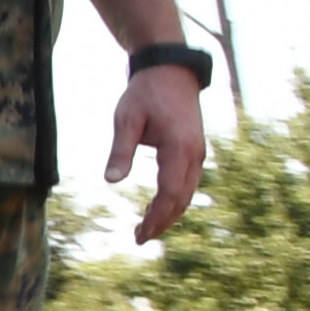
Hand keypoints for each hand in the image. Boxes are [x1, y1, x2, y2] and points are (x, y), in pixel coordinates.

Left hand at [111, 64, 206, 242]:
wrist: (170, 71)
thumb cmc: (145, 94)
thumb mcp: (126, 119)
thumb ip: (120, 150)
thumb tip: (111, 181)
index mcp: (179, 148)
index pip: (170, 193)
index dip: (156, 217)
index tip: (140, 234)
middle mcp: (194, 154)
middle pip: (182, 199)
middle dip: (163, 222)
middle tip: (140, 238)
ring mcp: (198, 152)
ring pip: (187, 192)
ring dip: (169, 213)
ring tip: (146, 229)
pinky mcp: (194, 150)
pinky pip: (187, 182)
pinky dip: (174, 199)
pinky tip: (157, 207)